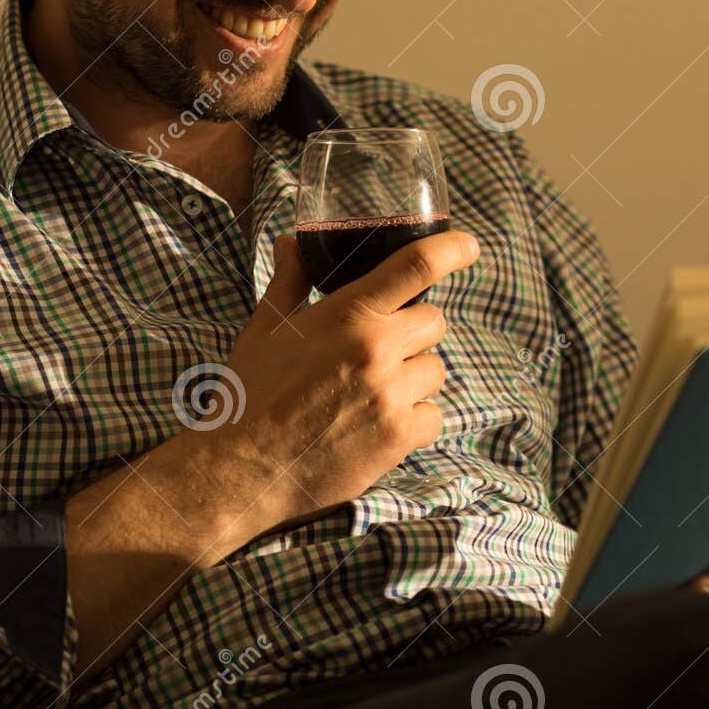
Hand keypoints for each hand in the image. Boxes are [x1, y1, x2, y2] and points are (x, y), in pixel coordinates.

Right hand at [167, 228, 480, 560]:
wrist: (240, 467)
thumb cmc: (249, 394)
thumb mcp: (264, 327)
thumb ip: (289, 280)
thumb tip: (292, 241)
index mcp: (347, 314)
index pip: (417, 265)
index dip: (451, 249)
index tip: (468, 246)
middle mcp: (376, 349)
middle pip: (434, 320)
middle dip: (413, 330)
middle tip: (378, 350)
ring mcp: (391, 395)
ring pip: (436, 369)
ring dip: (413, 376)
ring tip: (372, 392)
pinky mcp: (398, 437)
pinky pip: (434, 416)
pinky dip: (414, 420)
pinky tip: (377, 424)